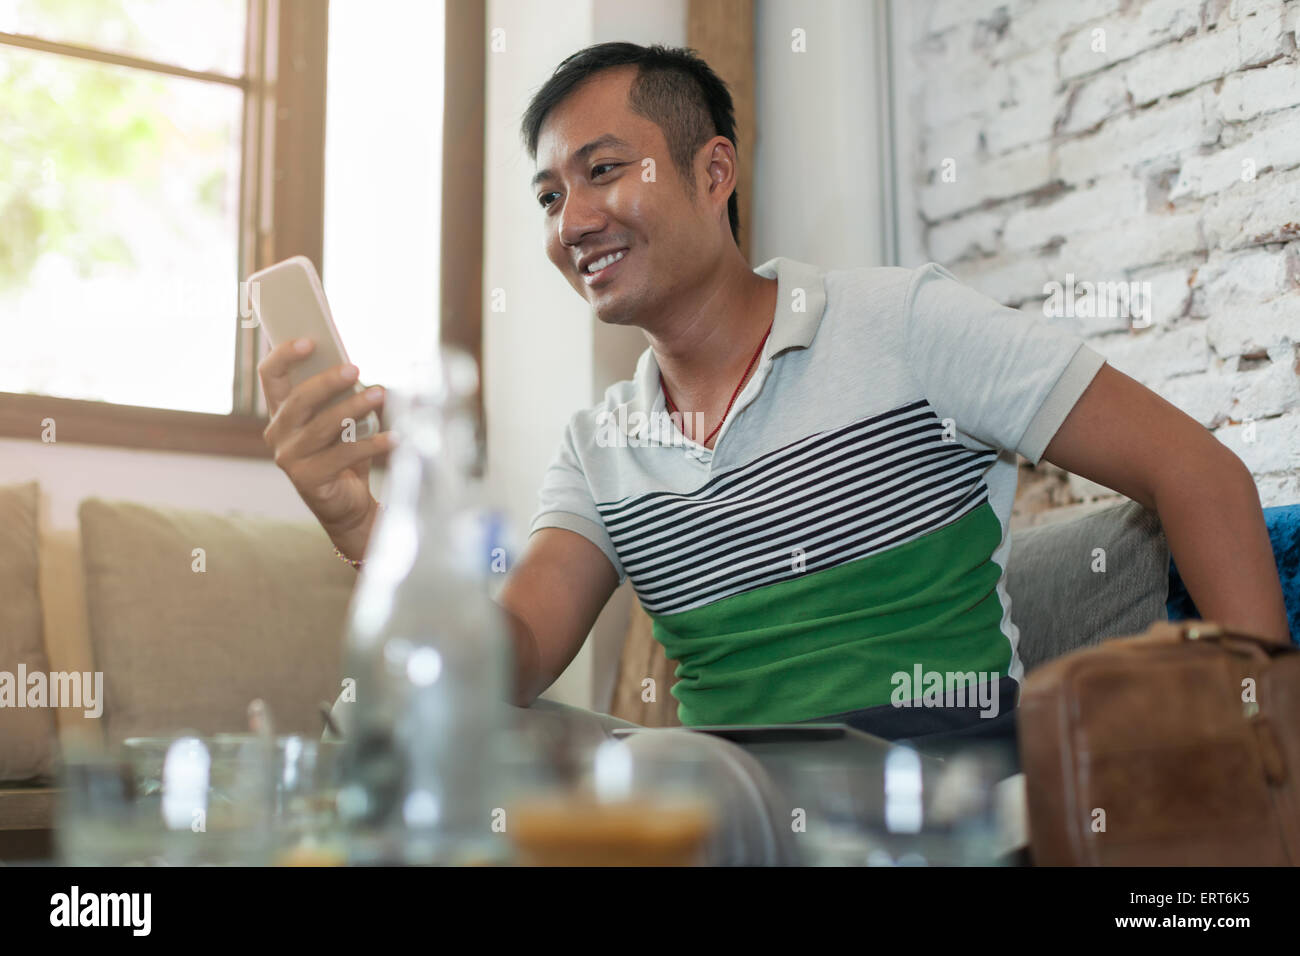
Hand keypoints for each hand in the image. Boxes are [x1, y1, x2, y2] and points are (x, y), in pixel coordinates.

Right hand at [258, 338, 395, 551]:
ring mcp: (289, 458)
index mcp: (280, 412)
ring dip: (355, 407)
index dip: (285, 355)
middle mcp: (277, 433)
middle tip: (355, 368)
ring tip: (381, 394)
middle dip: (328, 381)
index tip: (310, 340)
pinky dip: (373, 444)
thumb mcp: (339, 420)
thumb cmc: (343, 453)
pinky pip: (343, 455)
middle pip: (299, 399)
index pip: (270, 376)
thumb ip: (337, 397)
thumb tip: (352, 366)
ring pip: (323, 425)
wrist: (346, 503)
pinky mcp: (307, 479)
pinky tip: (395, 437)